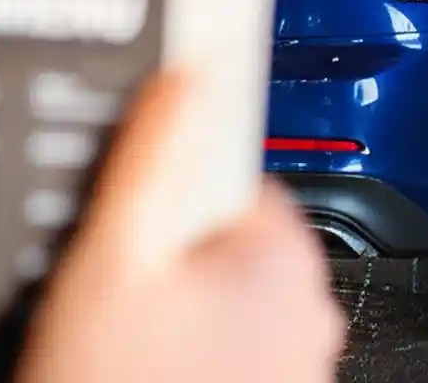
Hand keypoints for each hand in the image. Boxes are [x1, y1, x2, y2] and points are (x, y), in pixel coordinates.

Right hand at [15, 71, 344, 382]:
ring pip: (227, 296)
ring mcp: (296, 360)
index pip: (233, 175)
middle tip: (118, 286)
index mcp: (286, 257)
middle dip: (173, 251)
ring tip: (127, 339)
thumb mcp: (117, 257)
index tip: (137, 214)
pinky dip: (194, 348)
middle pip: (228, 236)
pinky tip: (148, 368)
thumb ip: (155, 156)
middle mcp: (310, 309)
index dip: (170, 189)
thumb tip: (188, 75)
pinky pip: (232, 344)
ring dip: (182, 304)